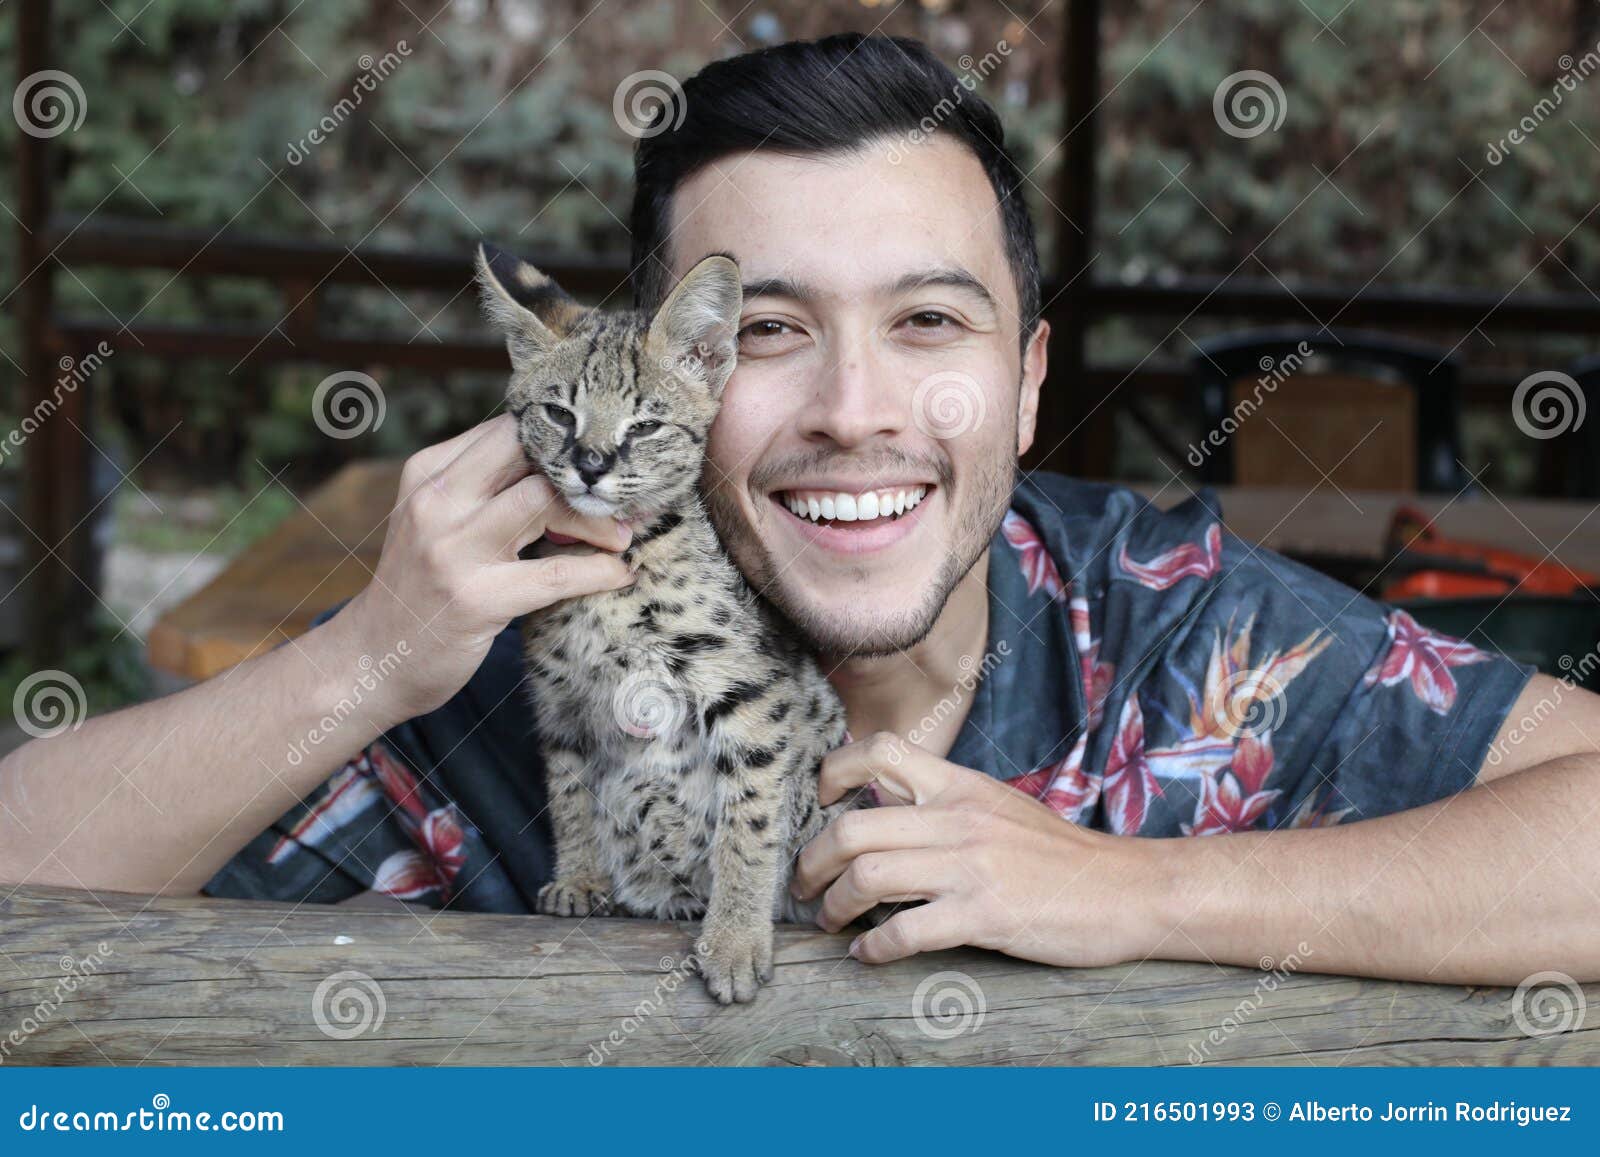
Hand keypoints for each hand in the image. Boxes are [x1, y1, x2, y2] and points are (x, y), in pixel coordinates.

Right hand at [338, 414, 635, 721]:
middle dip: (582, 471)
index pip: (509, 429)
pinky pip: (556, 574)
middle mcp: (437, 502)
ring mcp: (453, 550)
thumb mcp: (436, 518)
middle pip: (529, 451)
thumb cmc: (421, 584)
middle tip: (618, 497)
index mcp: (429, 472)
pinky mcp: (476, 600)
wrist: (371, 657)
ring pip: (546, 501)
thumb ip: (484, 485)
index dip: (563, 443)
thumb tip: (563, 462)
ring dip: (598, 520)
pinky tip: (619, 574)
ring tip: (622, 537)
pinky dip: (599, 571)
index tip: (598, 464)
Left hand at [789, 733, 1169, 967]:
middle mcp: (960, 818)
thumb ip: (944, 804)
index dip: (834, 771)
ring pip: (868, 877)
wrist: (1128, 890)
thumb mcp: (999, 808)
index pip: (881, 750)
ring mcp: (971, 867)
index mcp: (961, 785)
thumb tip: (882, 812)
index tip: (819, 803)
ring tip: (829, 922)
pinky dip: (873, 949)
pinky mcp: (984, 914)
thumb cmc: (1060, 856)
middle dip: (812, 861)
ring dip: (834, 907)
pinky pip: (905, 931)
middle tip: (804, 885)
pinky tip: (869, 956)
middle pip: (853, 827)